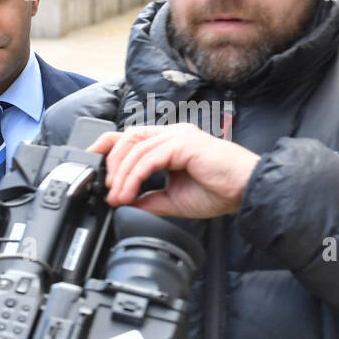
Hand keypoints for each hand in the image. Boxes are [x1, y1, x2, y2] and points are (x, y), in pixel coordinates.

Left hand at [86, 124, 259, 219]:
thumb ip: (147, 198)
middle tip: (105, 190)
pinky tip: (128, 193)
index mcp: (168, 143)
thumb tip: (123, 203)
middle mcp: (171, 135)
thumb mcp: (171, 199)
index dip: (105, 147)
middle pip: (126, 137)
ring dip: (120, 174)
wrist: (248, 191)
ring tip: (116, 197)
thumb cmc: (219, 191)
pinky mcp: (185, 144)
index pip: (129, 137)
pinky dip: (134, 176)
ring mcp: (178, 136)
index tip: (90, 167)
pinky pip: (149, 157)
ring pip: (135, 147)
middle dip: (109, 163)